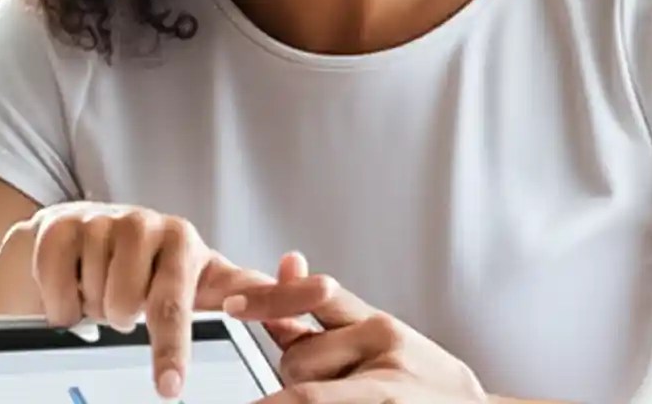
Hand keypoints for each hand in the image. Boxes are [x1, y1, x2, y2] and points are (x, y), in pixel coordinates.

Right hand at [9, 203, 331, 398]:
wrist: (61, 246)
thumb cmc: (133, 276)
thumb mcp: (185, 293)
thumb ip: (239, 299)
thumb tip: (298, 303)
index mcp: (197, 255)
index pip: (247, 284)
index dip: (287, 293)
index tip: (326, 292)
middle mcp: (162, 231)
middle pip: (155, 309)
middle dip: (132, 325)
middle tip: (123, 314)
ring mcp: (114, 222)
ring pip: (107, 301)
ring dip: (94, 311)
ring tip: (96, 293)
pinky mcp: (67, 222)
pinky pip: (62, 284)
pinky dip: (59, 303)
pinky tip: (68, 286)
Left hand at [228, 257, 486, 403]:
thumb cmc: (421, 386)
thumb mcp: (381, 344)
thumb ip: (327, 316)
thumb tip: (287, 262)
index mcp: (380, 326)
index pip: (316, 297)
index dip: (269, 299)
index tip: (230, 304)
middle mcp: (384, 348)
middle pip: (298, 359)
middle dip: (295, 376)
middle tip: (336, 387)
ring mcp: (383, 385)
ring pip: (302, 385)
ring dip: (300, 394)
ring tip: (352, 393)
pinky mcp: (382, 402)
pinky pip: (312, 399)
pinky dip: (289, 399)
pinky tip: (294, 396)